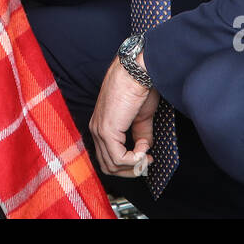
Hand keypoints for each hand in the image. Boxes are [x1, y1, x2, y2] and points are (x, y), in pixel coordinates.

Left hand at [89, 53, 158, 177]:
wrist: (136, 73)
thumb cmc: (138, 88)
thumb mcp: (141, 118)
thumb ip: (140, 135)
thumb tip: (144, 150)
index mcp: (101, 125)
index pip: (107, 157)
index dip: (127, 164)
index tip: (145, 159)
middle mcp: (96, 130)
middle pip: (107, 166)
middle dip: (129, 170)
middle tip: (146, 163)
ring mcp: (99, 131)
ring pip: (112, 165)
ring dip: (133, 165)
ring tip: (146, 154)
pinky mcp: (107, 131)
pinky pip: (118, 158)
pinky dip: (133, 159)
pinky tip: (143, 150)